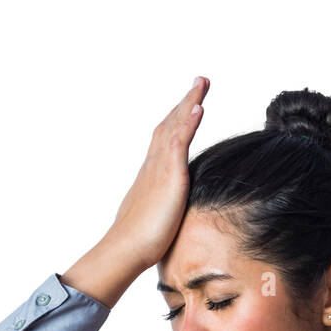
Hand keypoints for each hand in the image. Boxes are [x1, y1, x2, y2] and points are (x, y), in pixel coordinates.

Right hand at [109, 76, 209, 270]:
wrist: (126, 248)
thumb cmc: (138, 242)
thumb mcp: (153, 220)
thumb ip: (161, 212)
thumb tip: (164, 219)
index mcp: (152, 176)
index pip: (165, 141)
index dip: (177, 121)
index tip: (189, 105)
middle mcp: (154, 165)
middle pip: (169, 125)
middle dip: (185, 102)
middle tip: (199, 82)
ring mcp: (160, 168)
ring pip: (175, 126)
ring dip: (190, 101)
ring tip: (203, 83)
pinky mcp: (169, 175)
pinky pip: (179, 141)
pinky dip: (189, 122)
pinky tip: (199, 107)